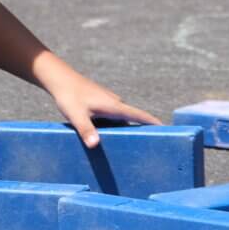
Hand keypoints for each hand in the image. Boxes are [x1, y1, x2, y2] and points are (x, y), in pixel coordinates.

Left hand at [44, 70, 160, 148]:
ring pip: (122, 120)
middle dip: (142, 133)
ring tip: (130, 149)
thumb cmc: (69, 96)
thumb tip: (95, 145)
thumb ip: (86, 130)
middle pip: (133, 120)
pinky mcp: (102, 104)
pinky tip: (109, 139)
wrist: (60, 79)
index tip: (168, 130)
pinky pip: (114, 119)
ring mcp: (109, 103)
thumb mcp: (77, 116)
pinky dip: (115, 128)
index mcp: (114, 106)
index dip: (153, 122)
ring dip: (126, 131)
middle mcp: (115, 103)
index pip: (140, 115)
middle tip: (150, 149)